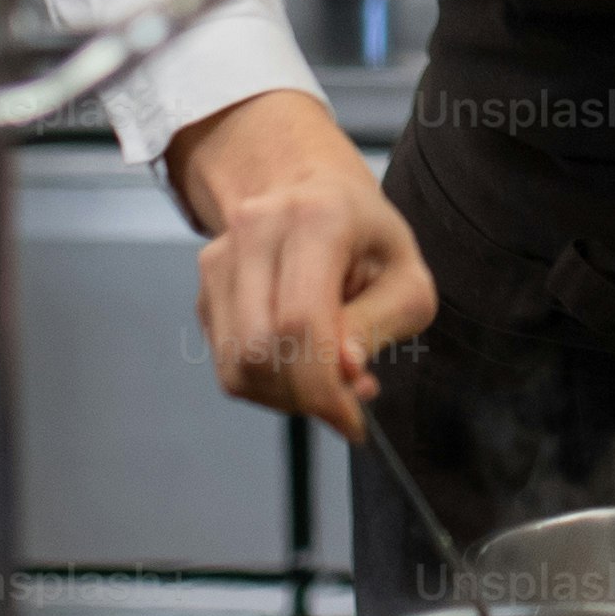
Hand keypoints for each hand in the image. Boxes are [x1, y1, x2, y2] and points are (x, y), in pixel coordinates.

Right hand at [165, 91, 433, 440]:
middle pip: (261, 348)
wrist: (315, 193)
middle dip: (304, 396)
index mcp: (317, 217)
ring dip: (283, 396)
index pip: (301, 322)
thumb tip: (344, 374)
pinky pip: (227, 361)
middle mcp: (258, 227)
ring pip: (236, 363)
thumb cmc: (369, 240)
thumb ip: (379, 325)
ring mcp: (222, 254)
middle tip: (344, 404)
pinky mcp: (207, 284)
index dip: (323, 386)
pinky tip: (299, 367)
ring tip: (325, 381)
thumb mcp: (406, 279)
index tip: (352, 422)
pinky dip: (265, 384)